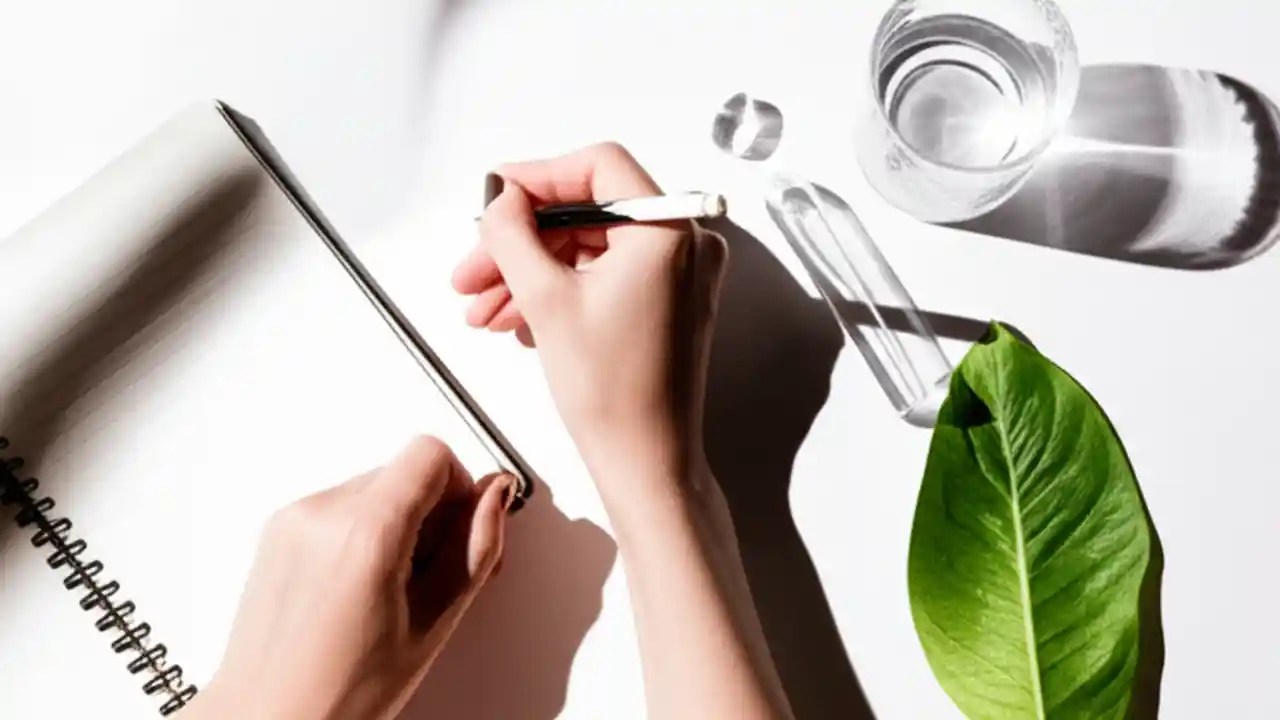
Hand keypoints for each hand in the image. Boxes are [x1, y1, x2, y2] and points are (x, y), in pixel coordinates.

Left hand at [186, 437, 513, 719]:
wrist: (268, 718)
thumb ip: (474, 550)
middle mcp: (321, 514)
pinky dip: (362, 533)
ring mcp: (292, 520)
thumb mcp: (432, 624)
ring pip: (374, 487)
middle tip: (439, 569)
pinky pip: (339, 507)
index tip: (465, 525)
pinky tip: (365, 586)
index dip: (461, 487)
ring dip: (398, 523)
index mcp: (365, 532)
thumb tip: (495, 501)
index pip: (432, 454)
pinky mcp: (276, 531)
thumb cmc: (338, 694)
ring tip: (397, 587)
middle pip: (403, 469)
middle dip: (433, 512)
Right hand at [452, 143, 727, 487]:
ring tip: (482, 308)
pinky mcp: (669, 304)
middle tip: (473, 269)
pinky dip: (560, 291)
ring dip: (531, 273)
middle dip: (522, 241)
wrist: (645, 460)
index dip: (539, 177)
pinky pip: (606, 277)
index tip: (497, 197)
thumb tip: (501, 198)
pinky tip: (517, 319)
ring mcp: (680, 276)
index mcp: (668, 229)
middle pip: (588, 213)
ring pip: (590, 250)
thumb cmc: (612, 391)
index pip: (598, 166)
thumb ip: (513, 234)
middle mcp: (685, 244)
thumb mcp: (545, 299)